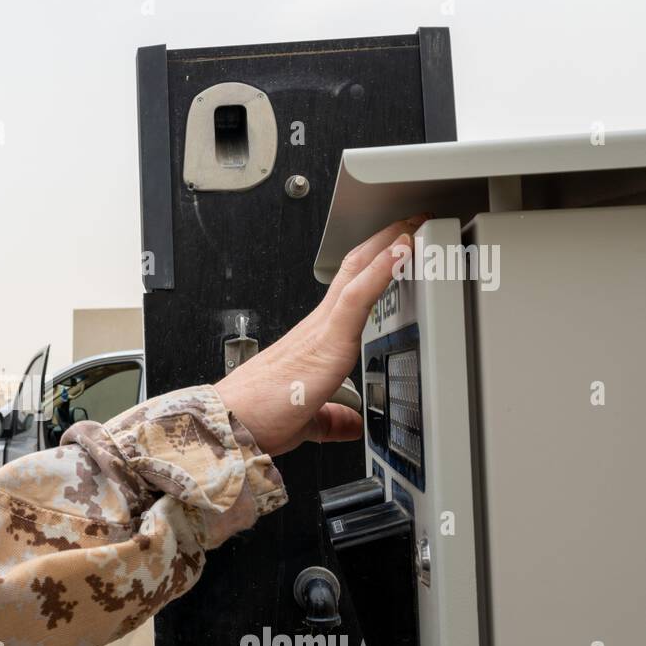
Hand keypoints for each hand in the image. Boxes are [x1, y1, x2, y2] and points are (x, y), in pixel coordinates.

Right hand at [213, 214, 429, 456]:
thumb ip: (332, 419)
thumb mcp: (308, 420)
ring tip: (414, 221)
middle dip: (383, 244)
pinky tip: (402, 249)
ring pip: (358, 273)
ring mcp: (321, 329)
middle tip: (411, 219)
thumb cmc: (256, 418)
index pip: (348, 293)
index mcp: (314, 343)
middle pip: (353, 271)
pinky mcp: (326, 338)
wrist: (231, 423)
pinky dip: (383, 268)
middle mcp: (316, 328)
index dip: (372, 268)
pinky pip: (358, 294)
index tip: (396, 251)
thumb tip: (348, 425)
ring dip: (388, 246)